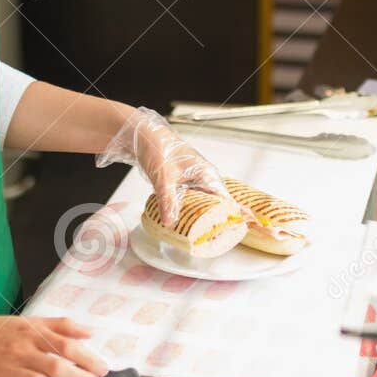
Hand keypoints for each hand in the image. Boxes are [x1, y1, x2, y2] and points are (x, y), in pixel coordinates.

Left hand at [95, 106, 252, 228]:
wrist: (143, 135)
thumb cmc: (157, 148)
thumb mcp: (163, 178)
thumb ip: (168, 201)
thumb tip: (171, 223)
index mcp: (207, 174)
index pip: (226, 202)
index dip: (231, 218)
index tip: (233, 233)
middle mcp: (205, 178)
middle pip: (218, 205)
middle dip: (218, 223)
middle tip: (215, 241)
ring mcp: (196, 180)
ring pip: (206, 204)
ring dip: (204, 219)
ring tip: (203, 237)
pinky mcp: (186, 182)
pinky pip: (194, 201)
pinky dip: (193, 212)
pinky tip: (186, 223)